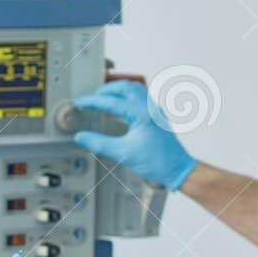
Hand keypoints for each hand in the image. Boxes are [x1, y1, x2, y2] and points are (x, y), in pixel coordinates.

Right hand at [70, 79, 197, 190]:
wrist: (177, 169)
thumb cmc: (158, 162)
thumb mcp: (123, 154)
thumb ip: (99, 143)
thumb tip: (82, 137)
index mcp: (142, 113)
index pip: (111, 102)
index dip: (92, 102)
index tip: (80, 103)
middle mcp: (150, 108)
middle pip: (124, 87)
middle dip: (105, 91)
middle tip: (91, 98)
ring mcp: (155, 111)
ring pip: (134, 89)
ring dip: (117, 91)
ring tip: (103, 98)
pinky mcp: (157, 116)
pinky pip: (140, 97)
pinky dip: (126, 97)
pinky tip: (120, 106)